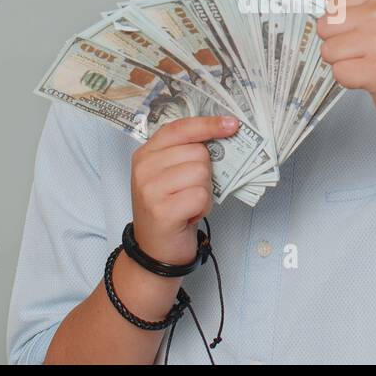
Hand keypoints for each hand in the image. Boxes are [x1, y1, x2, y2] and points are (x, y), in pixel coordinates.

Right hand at [129, 115, 236, 265]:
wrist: (155, 250)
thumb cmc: (168, 210)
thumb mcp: (168, 175)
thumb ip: (185, 154)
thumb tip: (222, 135)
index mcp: (145, 154)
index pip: (180, 128)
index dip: (208, 125)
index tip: (231, 124)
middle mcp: (144, 168)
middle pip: (197, 152)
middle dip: (205, 173)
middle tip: (190, 191)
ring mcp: (150, 189)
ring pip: (201, 173)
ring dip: (204, 192)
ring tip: (189, 204)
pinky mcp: (162, 211)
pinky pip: (201, 196)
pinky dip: (203, 208)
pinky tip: (189, 215)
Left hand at [316, 0, 375, 124]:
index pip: (331, 9)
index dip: (344, 25)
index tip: (370, 32)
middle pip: (325, 29)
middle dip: (341, 44)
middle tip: (368, 50)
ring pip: (329, 52)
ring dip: (345, 63)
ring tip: (370, 61)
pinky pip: (339, 74)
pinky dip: (351, 81)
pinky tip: (372, 77)